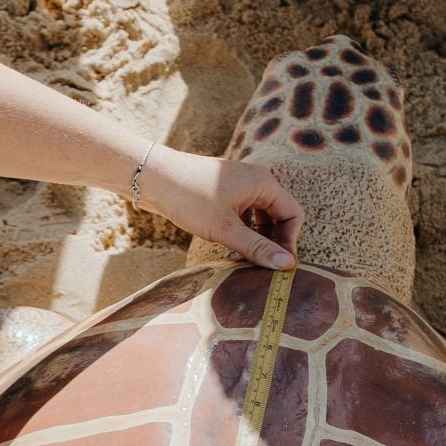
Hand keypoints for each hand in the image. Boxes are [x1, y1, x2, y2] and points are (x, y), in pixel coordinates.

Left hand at [136, 147, 302, 267]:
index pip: (293, 214)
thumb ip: (257, 248)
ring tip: (243, 261)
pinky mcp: (224, 193)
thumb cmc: (189, 198)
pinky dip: (241, 232)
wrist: (152, 178)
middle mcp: (256, 181)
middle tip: (260, 267)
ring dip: (256, 240)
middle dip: (272, 242)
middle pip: (278, 217)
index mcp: (264, 183)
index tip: (277, 265)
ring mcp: (239, 186)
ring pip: (260, 218)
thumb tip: (287, 265)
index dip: (289, 242)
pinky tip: (230, 250)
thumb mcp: (226, 229)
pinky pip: (243, 215)